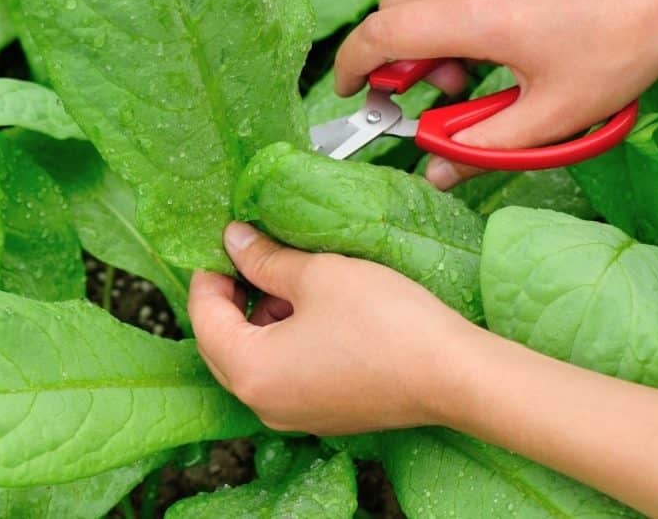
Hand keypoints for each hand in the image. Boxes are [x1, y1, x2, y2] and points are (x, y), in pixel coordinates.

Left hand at [188, 222, 476, 434]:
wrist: (454, 374)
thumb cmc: (386, 323)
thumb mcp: (317, 275)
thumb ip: (265, 259)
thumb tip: (234, 241)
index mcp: (250, 371)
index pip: (203, 318)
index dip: (208, 274)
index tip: (221, 243)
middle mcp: (264, 404)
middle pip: (221, 345)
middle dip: (229, 299)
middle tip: (246, 257)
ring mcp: (295, 416)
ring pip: (253, 361)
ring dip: (258, 319)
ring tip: (284, 278)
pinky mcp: (325, 414)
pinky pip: (284, 376)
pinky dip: (283, 342)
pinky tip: (309, 310)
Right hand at [334, 0, 657, 188]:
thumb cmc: (618, 49)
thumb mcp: (550, 117)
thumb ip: (481, 149)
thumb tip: (438, 171)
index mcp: (472, 17)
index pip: (379, 35)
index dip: (350, 66)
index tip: (349, 91)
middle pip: (392, 10)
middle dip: (392, 55)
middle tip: (427, 91)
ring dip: (424, 33)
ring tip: (468, 70)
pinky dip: (452, 12)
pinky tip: (494, 39)